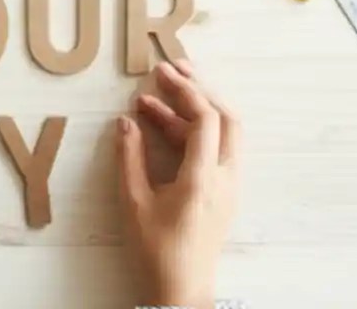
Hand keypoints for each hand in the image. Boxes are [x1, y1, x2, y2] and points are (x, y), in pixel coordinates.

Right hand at [117, 60, 239, 308]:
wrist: (182, 287)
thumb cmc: (156, 249)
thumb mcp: (134, 202)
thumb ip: (129, 158)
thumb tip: (126, 122)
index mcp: (203, 179)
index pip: (205, 120)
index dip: (185, 91)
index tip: (161, 74)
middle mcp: (226, 178)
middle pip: (226, 118)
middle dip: (199, 89)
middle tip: (171, 71)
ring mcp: (230, 185)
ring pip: (225, 133)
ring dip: (195, 109)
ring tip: (154, 99)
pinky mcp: (225, 191)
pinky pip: (219, 149)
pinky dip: (196, 131)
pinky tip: (165, 126)